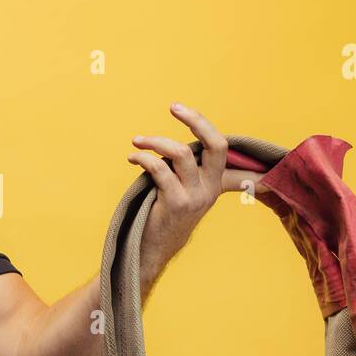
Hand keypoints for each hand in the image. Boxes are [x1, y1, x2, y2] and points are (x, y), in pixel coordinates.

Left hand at [126, 103, 263, 292]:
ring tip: (137, 141)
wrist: (158, 247)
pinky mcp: (176, 203)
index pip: (223, 147)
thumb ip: (193, 170)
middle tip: (174, 107)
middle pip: (216, 144)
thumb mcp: (190, 192)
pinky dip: (143, 158)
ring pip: (181, 154)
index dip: (208, 126)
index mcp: (215, 181)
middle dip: (195, 120)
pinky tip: (133, 158)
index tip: (183, 109)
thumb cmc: (169, 214)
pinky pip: (160, 169)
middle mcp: (210, 187)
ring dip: (155, 142)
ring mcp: (195, 196)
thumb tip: (187, 144)